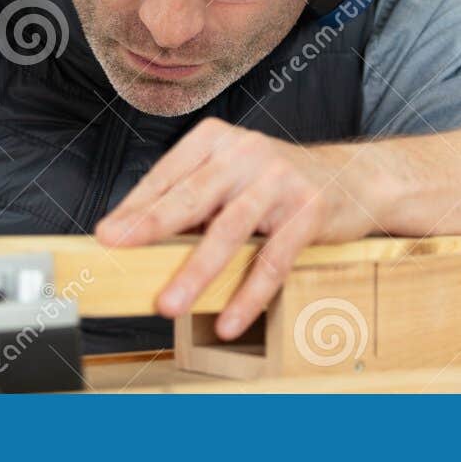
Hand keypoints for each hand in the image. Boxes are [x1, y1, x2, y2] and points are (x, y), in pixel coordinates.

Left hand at [94, 117, 385, 340]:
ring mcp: (278, 180)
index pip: (167, 176)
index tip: (107, 235)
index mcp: (217, 140)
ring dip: (195, 272)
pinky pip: (272, 260)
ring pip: (229, 231)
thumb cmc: (277, 182)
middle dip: (150, 227)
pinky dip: (249, 295)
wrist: (353, 177)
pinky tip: (230, 321)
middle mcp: (245, 153)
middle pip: (191, 196)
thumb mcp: (231, 175)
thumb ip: (192, 199)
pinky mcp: (308, 211)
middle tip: (118, 249)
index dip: (135, 208)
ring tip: (169, 303)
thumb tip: (136, 236)